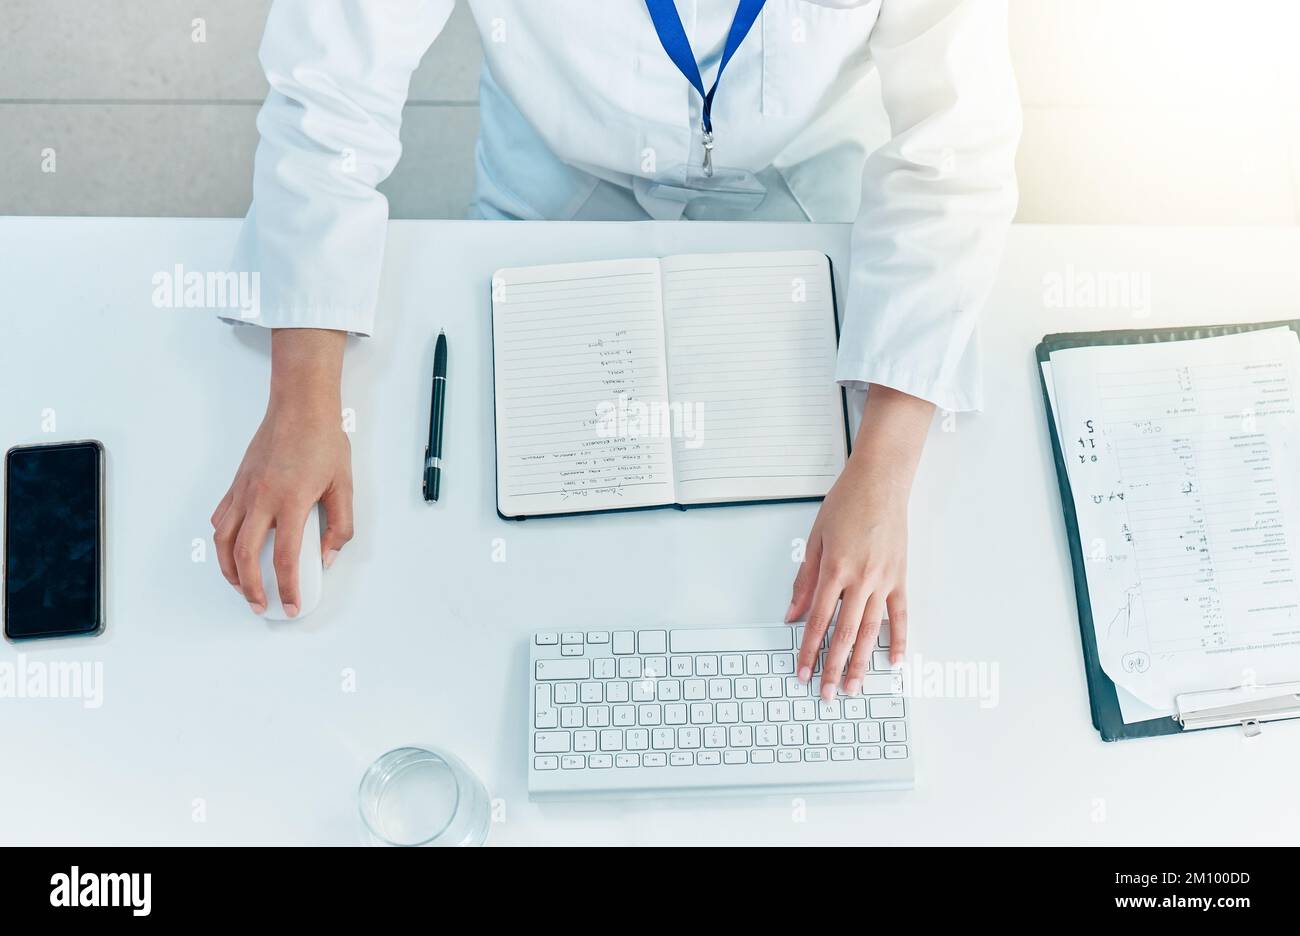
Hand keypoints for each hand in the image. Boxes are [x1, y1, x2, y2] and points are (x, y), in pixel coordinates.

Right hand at [211, 329, 352, 616]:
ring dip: (228, 569)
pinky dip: (222, 540)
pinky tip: (232, 550)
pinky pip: (221, 519)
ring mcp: (244, 491)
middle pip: (244, 556)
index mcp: (291, 501)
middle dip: (249, 587)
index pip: (287, 558)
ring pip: (224, 540)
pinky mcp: (237, 483)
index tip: (290, 605)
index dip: (287, 587)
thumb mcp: (343, 485)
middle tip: (259, 605)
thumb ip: (339, 526)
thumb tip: (327, 557)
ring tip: (240, 586)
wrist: (300, 405)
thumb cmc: (323, 440)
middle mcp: (261, 499)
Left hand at [785, 385, 933, 699]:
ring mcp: (884, 580)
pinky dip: (898, 640)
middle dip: (833, 667)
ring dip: (862, 662)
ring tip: (855, 687)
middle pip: (845, 633)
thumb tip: (792, 614)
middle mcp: (862, 579)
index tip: (802, 671)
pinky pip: (901, 615)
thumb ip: (804, 580)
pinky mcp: (901, 577)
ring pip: (872, 630)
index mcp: (835, 569)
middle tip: (827, 693)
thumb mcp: (815, 539)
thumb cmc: (847, 503)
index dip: (809, 650)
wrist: (882, 480)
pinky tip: (894, 661)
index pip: (818, 620)